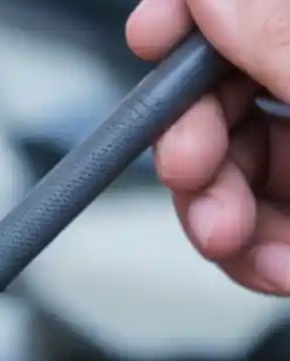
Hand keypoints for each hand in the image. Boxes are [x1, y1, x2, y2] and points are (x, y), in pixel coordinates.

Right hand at [128, 0, 289, 293]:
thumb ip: (284, 41)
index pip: (253, 8)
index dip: (191, 18)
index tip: (151, 37)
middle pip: (228, 94)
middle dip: (192, 141)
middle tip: (187, 172)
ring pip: (232, 169)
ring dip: (214, 214)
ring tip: (232, 242)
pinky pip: (260, 228)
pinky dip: (251, 255)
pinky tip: (275, 268)